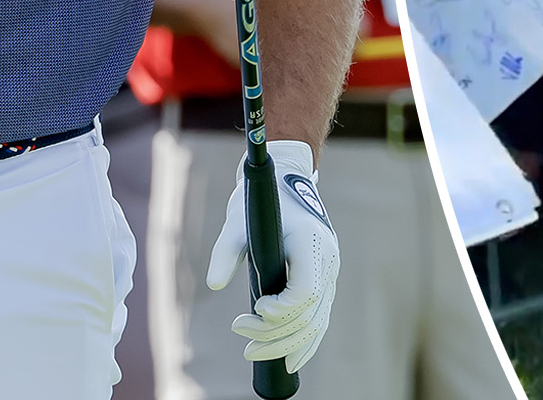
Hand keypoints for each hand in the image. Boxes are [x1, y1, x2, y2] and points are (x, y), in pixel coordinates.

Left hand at [207, 140, 339, 372]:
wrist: (288, 179)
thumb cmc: (264, 200)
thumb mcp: (239, 221)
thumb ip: (226, 250)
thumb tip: (213, 283)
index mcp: (311, 243)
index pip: (306, 290)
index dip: (282, 308)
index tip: (255, 308)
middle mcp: (327, 261)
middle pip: (310, 314)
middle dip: (276, 334)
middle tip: (242, 338)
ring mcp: (329, 272)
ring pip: (316, 321)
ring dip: (286, 344)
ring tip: (252, 352)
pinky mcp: (324, 280)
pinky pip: (319, 318)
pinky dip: (305, 342)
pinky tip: (289, 361)